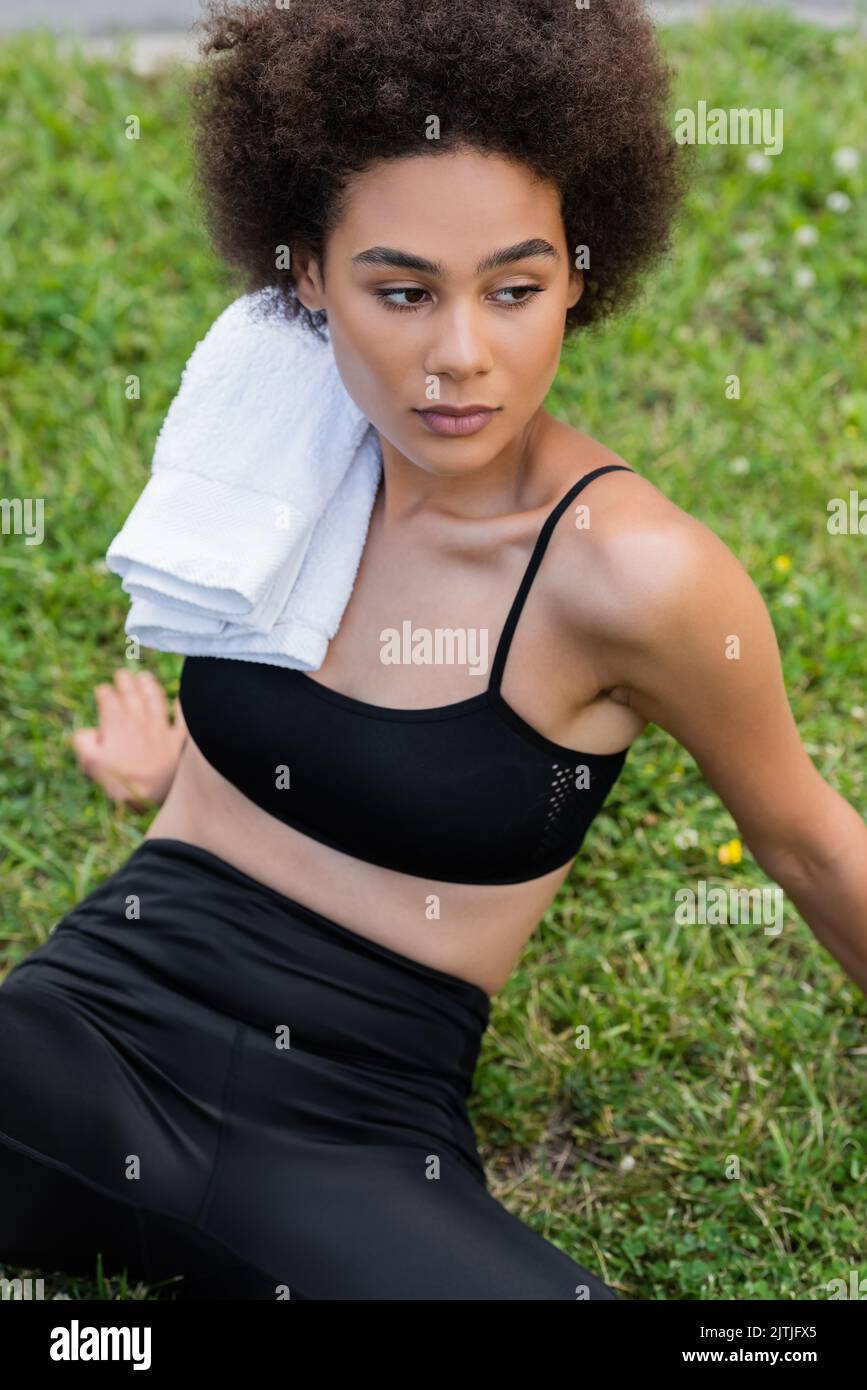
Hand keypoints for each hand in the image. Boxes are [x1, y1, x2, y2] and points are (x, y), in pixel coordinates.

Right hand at [71, 669, 187, 808]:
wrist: (155, 793)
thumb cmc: (120, 781)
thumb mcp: (91, 763)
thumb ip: (83, 743)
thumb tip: (86, 732)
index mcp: (116, 723)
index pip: (108, 698)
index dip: (103, 692)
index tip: (102, 690)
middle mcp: (139, 720)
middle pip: (131, 693)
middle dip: (125, 681)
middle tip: (122, 673)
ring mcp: (160, 728)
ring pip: (155, 699)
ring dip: (149, 685)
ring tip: (145, 677)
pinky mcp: (177, 741)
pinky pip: (182, 720)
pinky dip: (181, 708)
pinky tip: (180, 699)